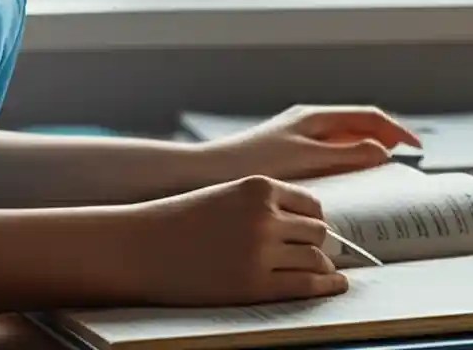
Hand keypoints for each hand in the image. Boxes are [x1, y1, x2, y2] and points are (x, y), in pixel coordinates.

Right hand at [128, 175, 345, 306]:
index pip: (311, 205)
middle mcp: (265, 216)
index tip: (311, 233)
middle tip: (318, 255)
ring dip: (321, 266)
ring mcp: (261, 251)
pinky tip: (335, 285)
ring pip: (316, 258)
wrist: (137, 249)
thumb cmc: (178, 222)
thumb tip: (308, 224)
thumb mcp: (226, 196)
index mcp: (259, 187)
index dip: (313, 222)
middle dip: (318, 244)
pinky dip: (326, 285)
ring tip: (321, 273)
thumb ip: (263, 204)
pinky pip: (306, 285)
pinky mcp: (254, 285)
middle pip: (318, 232)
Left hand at [205, 106, 422, 181]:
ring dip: (367, 151)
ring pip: (344, 140)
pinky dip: (347, 162)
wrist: (205, 172)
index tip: (415, 149)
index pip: (368, 116)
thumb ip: (346, 154)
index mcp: (314, 116)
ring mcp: (297, 137)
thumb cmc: (253, 162)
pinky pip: (329, 154)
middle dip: (385, 139)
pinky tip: (349, 182)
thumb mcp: (306, 160)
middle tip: (405, 161)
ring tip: (383, 172)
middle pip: (358, 125)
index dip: (396, 131)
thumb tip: (382, 151)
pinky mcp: (288, 155)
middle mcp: (307, 122)